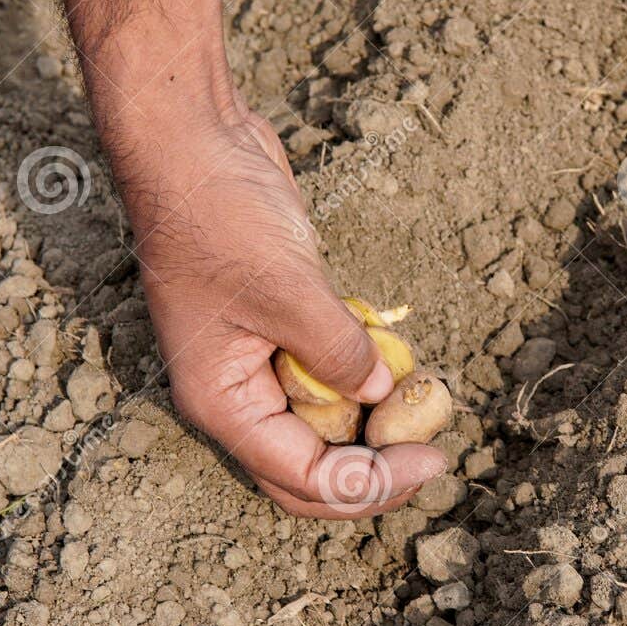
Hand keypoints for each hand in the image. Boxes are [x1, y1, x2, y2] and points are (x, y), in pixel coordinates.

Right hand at [117, 105, 446, 517]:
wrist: (192, 142)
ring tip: (427, 407)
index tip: (433, 458)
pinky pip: (328, 376)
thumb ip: (337, 350)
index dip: (370, 484)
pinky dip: (365, 378)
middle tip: (434, 454)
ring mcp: (258, 361)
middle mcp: (237, 394)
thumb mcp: (286, 287)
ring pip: (321, 426)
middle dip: (372, 474)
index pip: (301, 478)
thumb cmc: (218, 215)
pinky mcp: (281, 326)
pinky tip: (402, 363)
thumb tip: (383, 392)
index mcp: (223, 402)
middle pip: (309, 470)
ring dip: (373, 429)